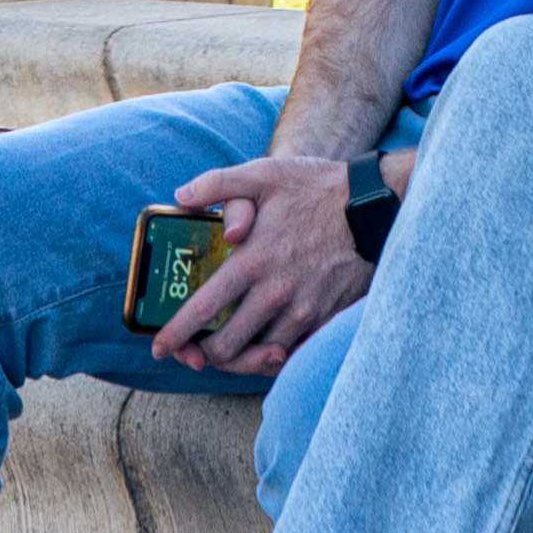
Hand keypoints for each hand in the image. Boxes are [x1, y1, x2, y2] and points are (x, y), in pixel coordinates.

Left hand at [153, 152, 374, 374]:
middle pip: (227, 346)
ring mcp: (303, 311)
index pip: (203, 310)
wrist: (373, 206)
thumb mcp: (264, 174)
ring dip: (239, 358)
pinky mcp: (325, 319)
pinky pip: (292, 352)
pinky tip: (264, 344)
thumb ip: (217, 184)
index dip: (176, 333)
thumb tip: (181, 197)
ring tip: (227, 350)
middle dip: (205, 355)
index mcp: (252, 261)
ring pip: (260, 356)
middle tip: (196, 351)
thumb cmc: (316, 188)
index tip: (159, 347)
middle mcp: (275, 293)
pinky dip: (273, 355)